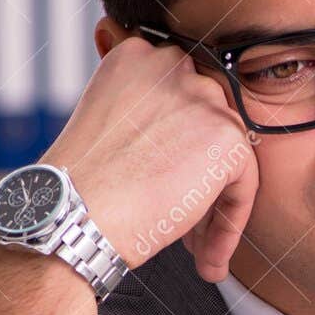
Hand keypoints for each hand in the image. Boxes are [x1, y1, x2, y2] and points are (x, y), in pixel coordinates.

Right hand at [0, 28, 256, 314]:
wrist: (71, 212)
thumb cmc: (76, 185)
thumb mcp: (102, 123)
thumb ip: (139, 112)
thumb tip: (173, 139)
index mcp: (137, 56)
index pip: (179, 101)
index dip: (175, 150)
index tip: (160, 185)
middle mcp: (173, 66)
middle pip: (205, 128)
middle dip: (197, 178)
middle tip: (180, 225)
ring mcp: (203, 98)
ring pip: (226, 159)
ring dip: (212, 209)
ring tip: (193, 249)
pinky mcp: (228, 136)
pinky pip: (243, 186)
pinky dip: (228, 226)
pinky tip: (206, 259)